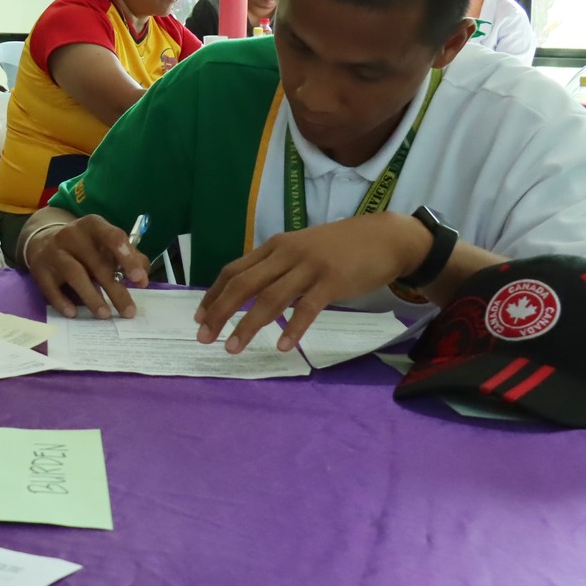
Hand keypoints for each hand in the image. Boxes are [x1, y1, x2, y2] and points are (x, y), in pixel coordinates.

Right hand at [23, 215, 147, 318]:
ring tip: (105, 315)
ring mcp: (54, 251)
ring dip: (92, 297)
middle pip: (97, 264)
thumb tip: (143, 276)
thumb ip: (128, 256)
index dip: (127, 258)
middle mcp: (72, 235)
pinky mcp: (40, 269)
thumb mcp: (105, 244)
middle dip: (115, 290)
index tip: (139, 279)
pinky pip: (51, 288)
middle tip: (128, 311)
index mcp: (93, 226)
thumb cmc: (85, 247)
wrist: (43, 241)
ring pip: (75, 275)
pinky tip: (74, 313)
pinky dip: (62, 301)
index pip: (113, 237)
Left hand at [196, 211, 430, 352]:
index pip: (233, 270)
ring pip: (270, 298)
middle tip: (204, 337)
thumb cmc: (341, 248)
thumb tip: (252, 295)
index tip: (199, 317)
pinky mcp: (332, 280)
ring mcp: (309, 266)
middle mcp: (286, 253)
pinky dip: (293, 328)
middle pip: (243, 284)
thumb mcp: (301, 251)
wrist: (386, 237)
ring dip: (248, 325)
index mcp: (274, 247)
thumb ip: (278, 269)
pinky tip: (282, 347)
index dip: (213, 294)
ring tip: (232, 348)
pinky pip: (307, 308)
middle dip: (220, 312)